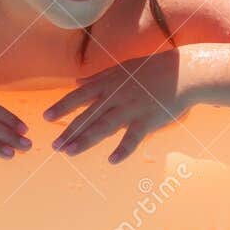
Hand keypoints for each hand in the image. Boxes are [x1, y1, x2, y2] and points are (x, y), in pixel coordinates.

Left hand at [45, 50, 189, 163]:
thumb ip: (96, 77)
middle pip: (88, 116)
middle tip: (53, 146)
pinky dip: (123, 149)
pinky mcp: (148, 120)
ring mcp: (131, 108)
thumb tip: (75, 82)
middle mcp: (116, 96)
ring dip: (85, 140)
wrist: (183, 73)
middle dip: (69, 131)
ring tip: (69, 153)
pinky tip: (111, 160)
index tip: (45, 117)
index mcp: (108, 83)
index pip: (79, 96)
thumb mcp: (120, 68)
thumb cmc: (151, 69)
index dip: (62, 107)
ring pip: (104, 127)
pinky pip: (133, 138)